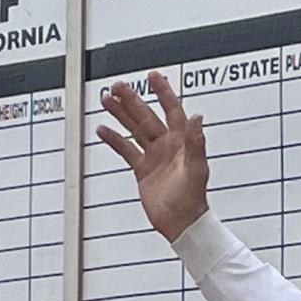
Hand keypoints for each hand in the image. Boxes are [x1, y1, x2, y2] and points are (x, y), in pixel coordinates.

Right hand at [95, 73, 210, 242]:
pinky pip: (126, 149)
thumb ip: (196, 142)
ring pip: (134, 128)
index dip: (163, 92)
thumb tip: (198, 116)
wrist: (181, 223)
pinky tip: (103, 129)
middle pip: (146, 115)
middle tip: (118, 86)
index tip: (152, 77)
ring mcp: (154, 155)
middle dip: (132, 99)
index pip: (171, 109)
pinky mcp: (142, 169)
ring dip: (121, 114)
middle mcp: (167, 144)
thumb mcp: (197, 168)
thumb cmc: (193, 198)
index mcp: (181, 141)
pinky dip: (114, 139)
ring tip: (106, 100)